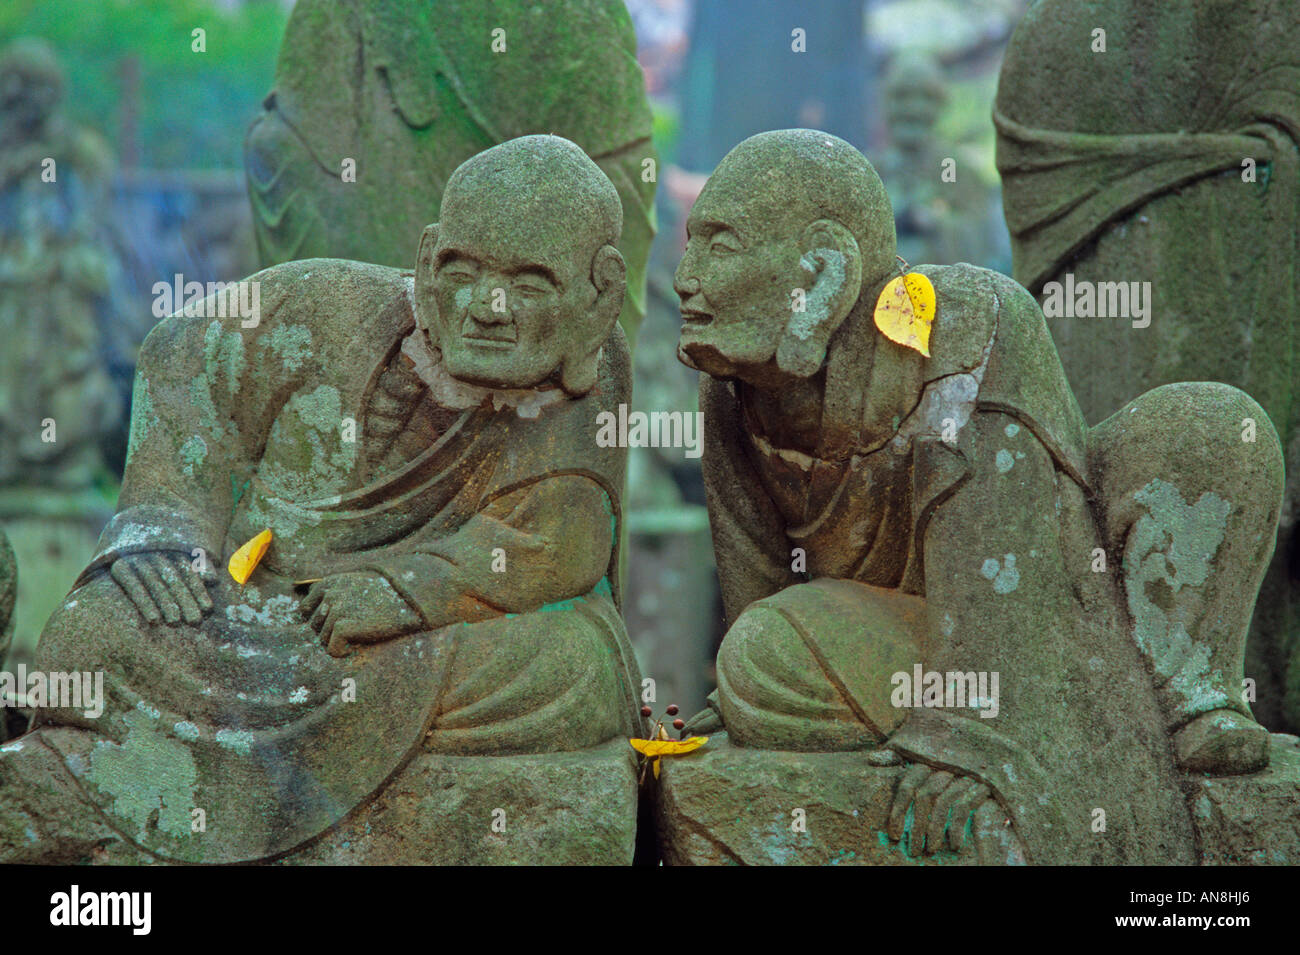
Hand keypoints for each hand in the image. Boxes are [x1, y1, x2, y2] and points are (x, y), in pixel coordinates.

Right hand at [111, 552, 213, 625]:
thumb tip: (212, 579)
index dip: (199, 591)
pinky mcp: (120, 567)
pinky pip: (134, 587)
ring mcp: (138, 558)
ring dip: (167, 604)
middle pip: (174, 579)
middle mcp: (156, 552)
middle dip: (186, 601)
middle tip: (195, 621)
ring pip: (156, 584)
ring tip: (176, 622)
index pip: (189, 571)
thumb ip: (199, 567)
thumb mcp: (181, 560)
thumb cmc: (162, 560)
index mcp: (172, 549)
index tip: (208, 609)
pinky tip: (154, 620)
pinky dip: (145, 603)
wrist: (121, 545)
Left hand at [299, 572, 421, 656]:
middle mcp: (329, 594)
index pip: (305, 610)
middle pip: (314, 627)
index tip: (341, 623)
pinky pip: (332, 650)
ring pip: (323, 640)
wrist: (411, 601)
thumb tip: (312, 617)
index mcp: (329, 583)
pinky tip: (360, 644)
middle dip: (330, 633)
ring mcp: (335, 609)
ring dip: (340, 643)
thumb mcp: (358, 586)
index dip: (321, 621)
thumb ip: (335, 594)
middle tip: (356, 629)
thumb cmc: (388, 598)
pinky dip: (344, 652)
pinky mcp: (342, 625)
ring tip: (362, 634)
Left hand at [886, 763, 1007, 859]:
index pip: (908, 783)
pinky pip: (964, 806)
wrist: (995, 761)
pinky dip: (957, 827)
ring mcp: (964, 772)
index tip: (893, 833)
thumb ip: (900, 758)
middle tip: (912, 849)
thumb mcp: (926, 761)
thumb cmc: (952, 766)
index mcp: (928, 757)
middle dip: (916, 826)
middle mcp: (945, 763)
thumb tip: (873, 759)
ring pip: (942, 802)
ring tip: (930, 849)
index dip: (898, 809)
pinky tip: (954, 844)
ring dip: (935, 830)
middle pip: (925, 795)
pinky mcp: (982, 784)